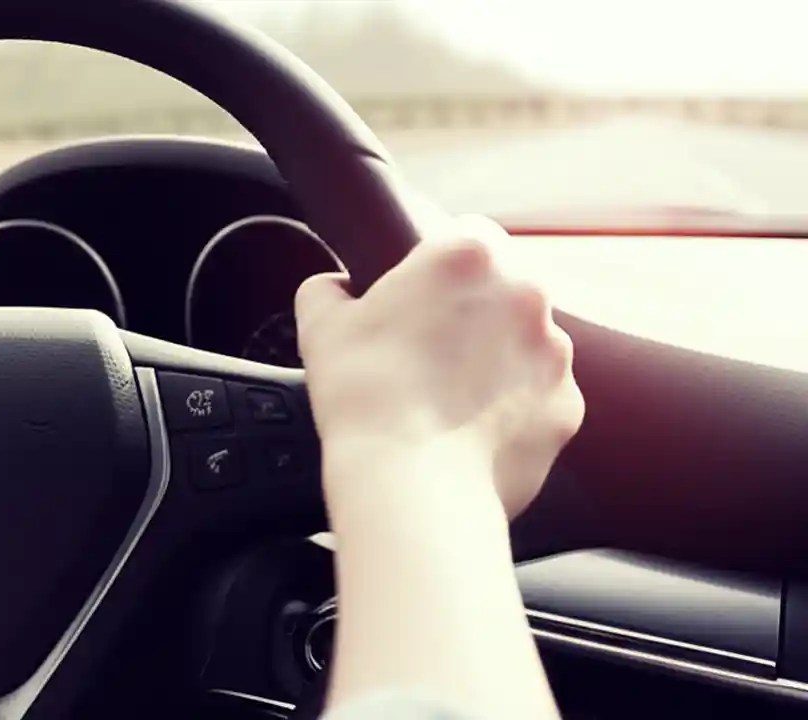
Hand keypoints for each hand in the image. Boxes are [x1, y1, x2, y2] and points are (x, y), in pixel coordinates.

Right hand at [295, 216, 582, 518]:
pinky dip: (513, 410)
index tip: (421, 297)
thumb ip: (326, 289)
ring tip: (448, 399)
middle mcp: (525, 293)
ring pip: (526, 343)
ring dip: (497, 360)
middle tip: (428, 353)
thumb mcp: (321, 326)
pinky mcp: (567, 406)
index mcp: (468, 256)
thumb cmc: (363, 395)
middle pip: (504, 289)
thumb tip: (332, 288)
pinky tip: (470, 431)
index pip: (468, 233)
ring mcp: (554, 352)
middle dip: (474, 314)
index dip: (441, 265)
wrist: (409, 483)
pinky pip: (540, 398)